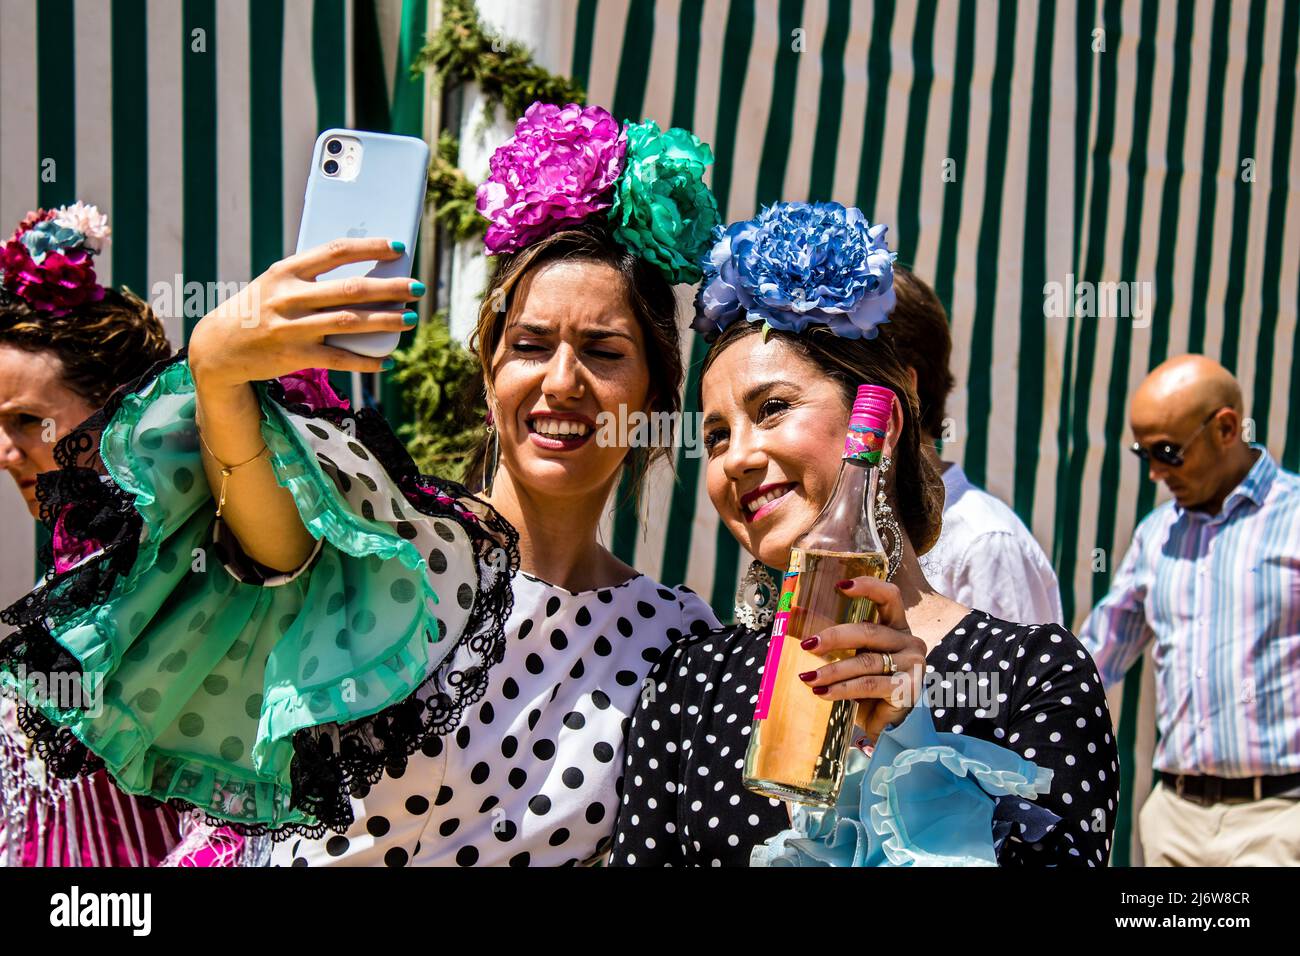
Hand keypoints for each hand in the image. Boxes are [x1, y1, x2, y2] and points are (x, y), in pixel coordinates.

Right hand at [188, 238, 422, 390]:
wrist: (216, 348)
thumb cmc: (258, 310)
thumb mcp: (275, 284)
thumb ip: (311, 278)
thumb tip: (363, 274)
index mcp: (286, 271)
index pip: (335, 251)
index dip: (370, 248)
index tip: (399, 247)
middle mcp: (289, 298)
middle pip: (350, 289)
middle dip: (389, 288)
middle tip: (417, 287)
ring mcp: (291, 328)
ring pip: (349, 322)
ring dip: (384, 321)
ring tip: (409, 319)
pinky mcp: (294, 356)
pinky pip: (338, 359)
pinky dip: (365, 360)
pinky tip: (387, 360)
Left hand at [797, 576, 926, 743]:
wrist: (887, 723)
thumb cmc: (868, 685)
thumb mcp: (854, 657)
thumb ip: (836, 639)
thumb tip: (794, 613)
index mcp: (897, 626)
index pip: (890, 596)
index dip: (868, 587)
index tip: (840, 585)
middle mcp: (909, 642)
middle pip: (869, 631)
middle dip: (834, 637)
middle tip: (808, 645)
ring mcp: (912, 665)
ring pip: (866, 662)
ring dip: (833, 670)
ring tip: (808, 678)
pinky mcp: (908, 689)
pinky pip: (870, 685)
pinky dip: (842, 689)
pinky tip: (823, 693)